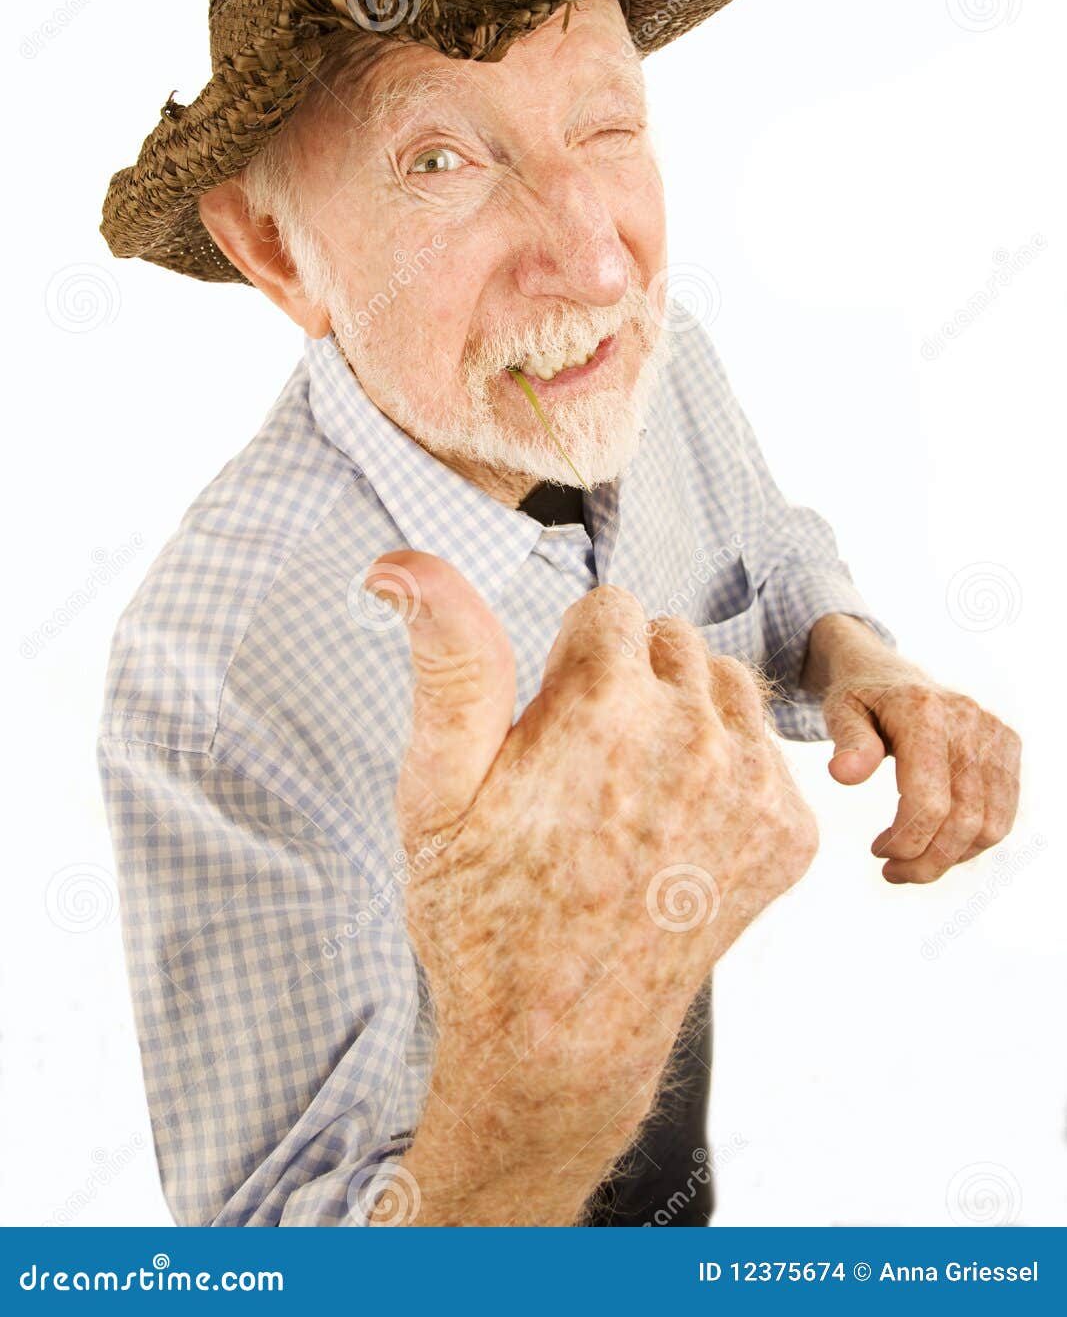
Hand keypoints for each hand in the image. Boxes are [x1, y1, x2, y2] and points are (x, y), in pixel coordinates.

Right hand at [364, 550, 817, 1220]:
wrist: (559, 1042)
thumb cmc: (481, 915)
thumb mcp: (436, 789)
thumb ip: (447, 661)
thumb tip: (404, 561)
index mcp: (604, 702)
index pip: (610, 606)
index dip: (569, 659)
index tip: (549, 724)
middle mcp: (695, 732)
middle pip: (673, 639)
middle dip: (632, 677)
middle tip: (587, 764)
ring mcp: (753, 786)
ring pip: (728, 686)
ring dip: (689, 714)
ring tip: (633, 790)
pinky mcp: (789, 835)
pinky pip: (767, 754)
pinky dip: (730, 773)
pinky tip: (677, 832)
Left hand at [818, 642, 1021, 884]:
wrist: (892, 674)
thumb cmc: (860, 700)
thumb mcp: (840, 712)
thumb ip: (847, 742)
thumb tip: (844, 775)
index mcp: (923, 711)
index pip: (928, 800)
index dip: (906, 841)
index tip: (877, 852)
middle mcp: (968, 720)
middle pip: (963, 821)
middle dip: (927, 861)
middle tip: (893, 871)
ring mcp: (994, 733)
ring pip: (990, 825)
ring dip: (952, 858)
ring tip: (915, 863)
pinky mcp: (1008, 745)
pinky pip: (1003, 814)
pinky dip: (974, 842)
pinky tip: (939, 844)